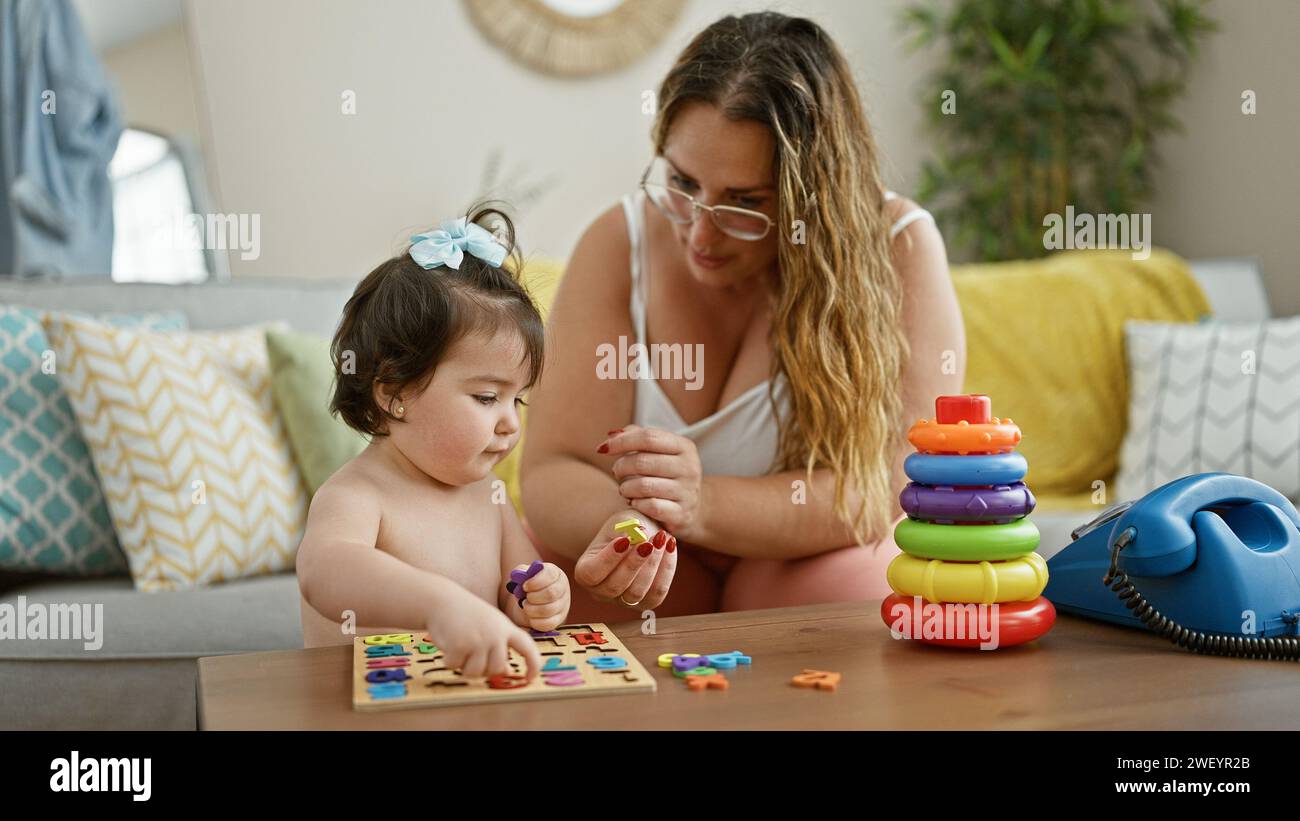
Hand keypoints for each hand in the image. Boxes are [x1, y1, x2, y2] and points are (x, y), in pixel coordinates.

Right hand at [425, 586, 541, 680]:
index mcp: (506, 628)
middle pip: (497, 668)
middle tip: (470, 655)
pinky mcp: (460, 645)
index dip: (533, 664)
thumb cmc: (466, 616)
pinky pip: (455, 667)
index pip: (527, 648)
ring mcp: (479, 639)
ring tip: (459, 648)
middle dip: (482, 668)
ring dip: (464, 666)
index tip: (531, 677)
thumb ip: (500, 647)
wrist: (442, 600)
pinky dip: (448, 660)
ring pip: (476, 672)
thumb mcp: (489, 628)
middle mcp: (496, 634)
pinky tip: (448, 645)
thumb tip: (507, 672)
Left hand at [512, 562, 569, 631]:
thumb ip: (521, 573)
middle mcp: (562, 588)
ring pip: (549, 610)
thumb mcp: (525, 575)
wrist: (533, 601)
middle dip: (533, 597)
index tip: (524, 586)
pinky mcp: (559, 619)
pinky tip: (530, 616)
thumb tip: (517, 576)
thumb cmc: (529, 585)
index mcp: (555, 573)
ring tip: (525, 606)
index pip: (549, 574)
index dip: (535, 581)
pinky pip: (548, 624)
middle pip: (551, 593)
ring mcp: (563, 605)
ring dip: (532, 610)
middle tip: (524, 598)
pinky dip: (535, 621)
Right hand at [573, 509, 676, 610]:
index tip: (624, 540)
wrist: (642, 534)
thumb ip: (627, 527)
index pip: (591, 573)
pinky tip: (670, 546)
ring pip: (637, 592)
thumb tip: (638, 534)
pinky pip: (657, 592)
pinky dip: (666, 569)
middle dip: (633, 563)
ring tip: (661, 540)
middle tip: (648, 542)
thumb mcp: (622, 521)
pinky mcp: (645, 602)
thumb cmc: (626, 526)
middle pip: (615, 586)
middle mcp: (600, 591)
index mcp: (585, 571)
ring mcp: (622, 601)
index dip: (608, 559)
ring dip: (652, 565)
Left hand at [599, 424, 703, 540]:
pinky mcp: (682, 514)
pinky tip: (635, 502)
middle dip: (620, 467)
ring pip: (643, 486)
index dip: (622, 442)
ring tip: (624, 489)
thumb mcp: (658, 451)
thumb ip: (636, 437)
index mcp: (685, 447)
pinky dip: (636, 504)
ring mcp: (688, 493)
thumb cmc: (666, 475)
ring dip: (625, 488)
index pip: (648, 438)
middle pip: (642, 462)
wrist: (690, 508)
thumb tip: (612, 435)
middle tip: (616, 472)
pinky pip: (650, 506)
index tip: (603, 449)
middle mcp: (690, 468)